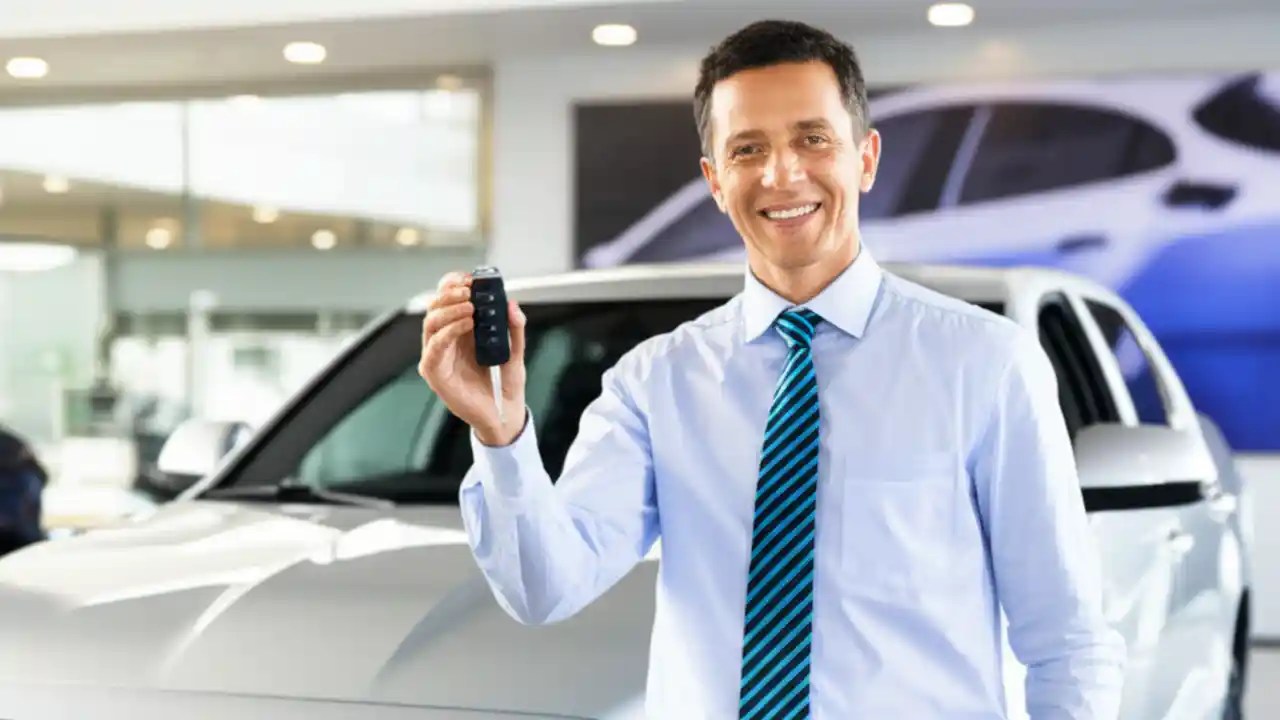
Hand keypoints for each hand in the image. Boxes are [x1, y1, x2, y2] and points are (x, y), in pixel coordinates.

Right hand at [418, 271, 527, 445]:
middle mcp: (445, 341)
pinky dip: (448, 332)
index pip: (446, 300)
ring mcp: (438, 357)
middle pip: (435, 307)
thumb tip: (512, 304)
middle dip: (450, 293)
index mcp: (459, 331)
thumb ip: (515, 329)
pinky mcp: (435, 374)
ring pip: (431, 323)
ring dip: (450, 310)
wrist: (504, 414)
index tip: (468, 277)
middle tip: (469, 290)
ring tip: (471, 307)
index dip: (452, 284)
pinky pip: (434, 348)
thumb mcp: (515, 352)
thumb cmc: (504, 384)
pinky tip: (466, 325)